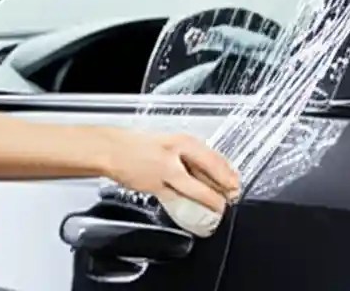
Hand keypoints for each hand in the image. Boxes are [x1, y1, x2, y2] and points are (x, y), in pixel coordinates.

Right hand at [102, 129, 239, 213]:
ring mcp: (165, 170)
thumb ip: (188, 157)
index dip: (227, 171)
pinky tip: (195, 208)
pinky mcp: (154, 185)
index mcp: (182, 141)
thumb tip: (210, 171)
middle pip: (208, 171)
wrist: (113, 149)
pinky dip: (188, 204)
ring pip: (194, 188)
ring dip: (209, 199)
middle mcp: (176, 153)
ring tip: (219, 206)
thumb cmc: (140, 146)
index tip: (236, 181)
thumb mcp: (169, 145)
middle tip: (232, 194)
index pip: (213, 157)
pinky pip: (176, 198)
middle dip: (223, 186)